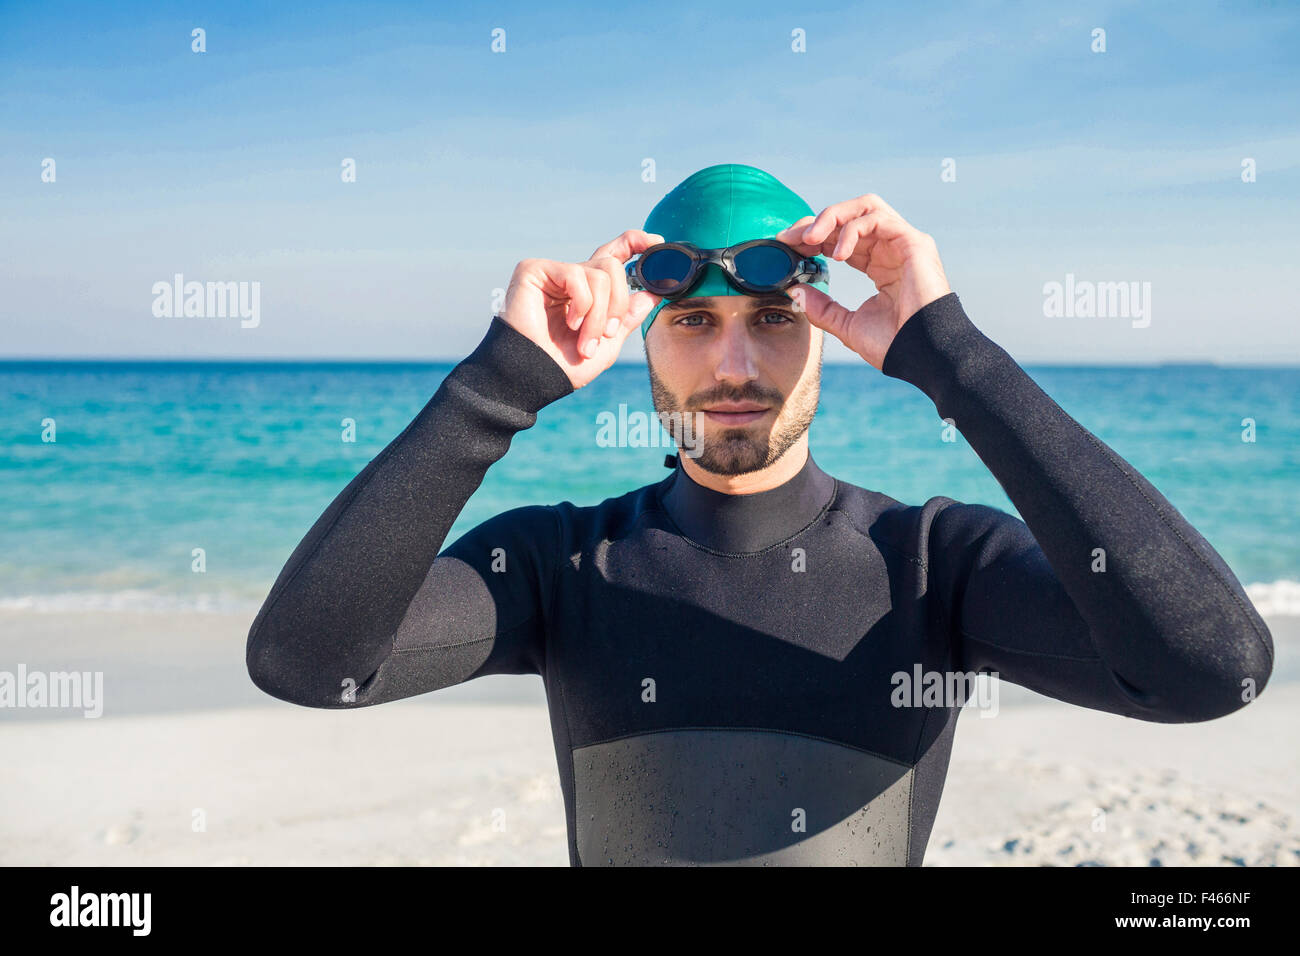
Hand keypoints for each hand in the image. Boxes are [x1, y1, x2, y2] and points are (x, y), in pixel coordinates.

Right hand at [500, 230, 663, 388]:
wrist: (534, 376)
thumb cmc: (565, 365)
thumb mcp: (608, 343)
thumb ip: (628, 316)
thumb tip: (653, 293)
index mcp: (590, 291)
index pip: (614, 255)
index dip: (635, 242)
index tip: (656, 241)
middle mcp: (573, 277)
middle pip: (613, 267)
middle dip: (617, 305)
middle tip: (607, 333)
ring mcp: (554, 272)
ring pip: (600, 275)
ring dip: (599, 314)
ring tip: (584, 340)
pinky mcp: (535, 270)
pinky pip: (577, 275)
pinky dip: (582, 304)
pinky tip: (570, 322)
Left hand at [775, 194, 950, 369]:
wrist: (923, 355)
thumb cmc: (894, 343)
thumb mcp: (848, 325)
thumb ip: (822, 308)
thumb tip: (795, 290)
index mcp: (878, 265)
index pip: (841, 237)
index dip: (813, 237)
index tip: (786, 246)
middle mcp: (891, 248)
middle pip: (850, 216)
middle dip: (815, 223)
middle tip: (790, 239)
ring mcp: (904, 242)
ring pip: (864, 207)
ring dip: (832, 217)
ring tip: (810, 240)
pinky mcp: (914, 242)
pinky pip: (877, 219)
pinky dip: (852, 230)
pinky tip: (838, 254)